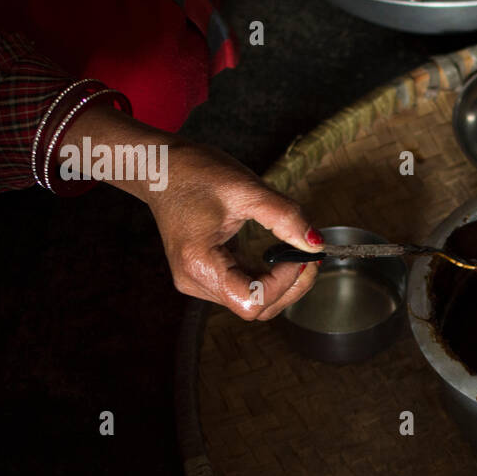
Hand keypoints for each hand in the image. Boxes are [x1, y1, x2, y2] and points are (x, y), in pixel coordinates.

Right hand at [68, 102, 319, 319]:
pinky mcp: (205, 275)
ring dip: (282, 284)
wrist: (160, 167)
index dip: (284, 283)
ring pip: (252, 302)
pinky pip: (244, 289)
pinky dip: (268, 278)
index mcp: (199, 263)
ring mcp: (198, 281)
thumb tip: (316, 244)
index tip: (301, 255)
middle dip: (290, 286)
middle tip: (309, 256)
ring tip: (296, 254)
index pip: (252, 300)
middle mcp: (195, 281)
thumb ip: (285, 217)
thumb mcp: (247, 189)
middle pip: (255, 308)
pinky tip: (278, 257)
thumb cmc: (196, 173)